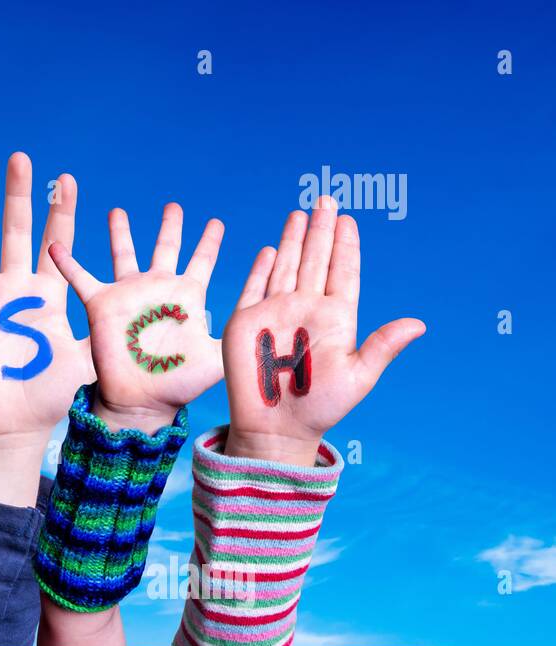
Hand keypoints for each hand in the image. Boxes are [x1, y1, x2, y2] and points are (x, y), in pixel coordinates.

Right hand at [0, 153, 93, 438]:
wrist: (9, 427)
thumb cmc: (48, 397)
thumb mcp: (85, 361)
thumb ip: (104, 334)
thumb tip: (145, 321)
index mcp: (47, 296)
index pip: (56, 244)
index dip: (61, 213)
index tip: (67, 179)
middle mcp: (15, 290)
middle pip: (16, 232)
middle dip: (19, 196)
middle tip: (20, 159)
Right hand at [49, 203, 224, 433]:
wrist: (142, 400)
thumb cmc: (180, 382)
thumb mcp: (217, 354)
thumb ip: (237, 328)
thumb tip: (266, 313)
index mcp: (187, 296)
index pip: (202, 260)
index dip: (209, 242)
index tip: (217, 222)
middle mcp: (158, 289)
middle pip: (165, 248)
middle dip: (170, 227)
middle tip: (174, 206)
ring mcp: (129, 294)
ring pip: (124, 254)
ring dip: (120, 233)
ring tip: (117, 212)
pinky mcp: (102, 305)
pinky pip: (80, 278)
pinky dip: (67, 262)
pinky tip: (56, 245)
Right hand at [222, 196, 424, 464]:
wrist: (276, 427)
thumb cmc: (321, 407)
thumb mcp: (358, 376)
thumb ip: (383, 346)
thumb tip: (419, 324)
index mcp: (336, 318)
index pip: (343, 272)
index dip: (346, 246)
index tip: (350, 219)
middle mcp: (306, 310)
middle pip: (316, 260)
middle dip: (321, 230)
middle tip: (327, 199)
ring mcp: (275, 313)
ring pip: (287, 266)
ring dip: (294, 240)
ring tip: (301, 213)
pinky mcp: (246, 321)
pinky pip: (254, 287)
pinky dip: (262, 267)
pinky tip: (272, 249)